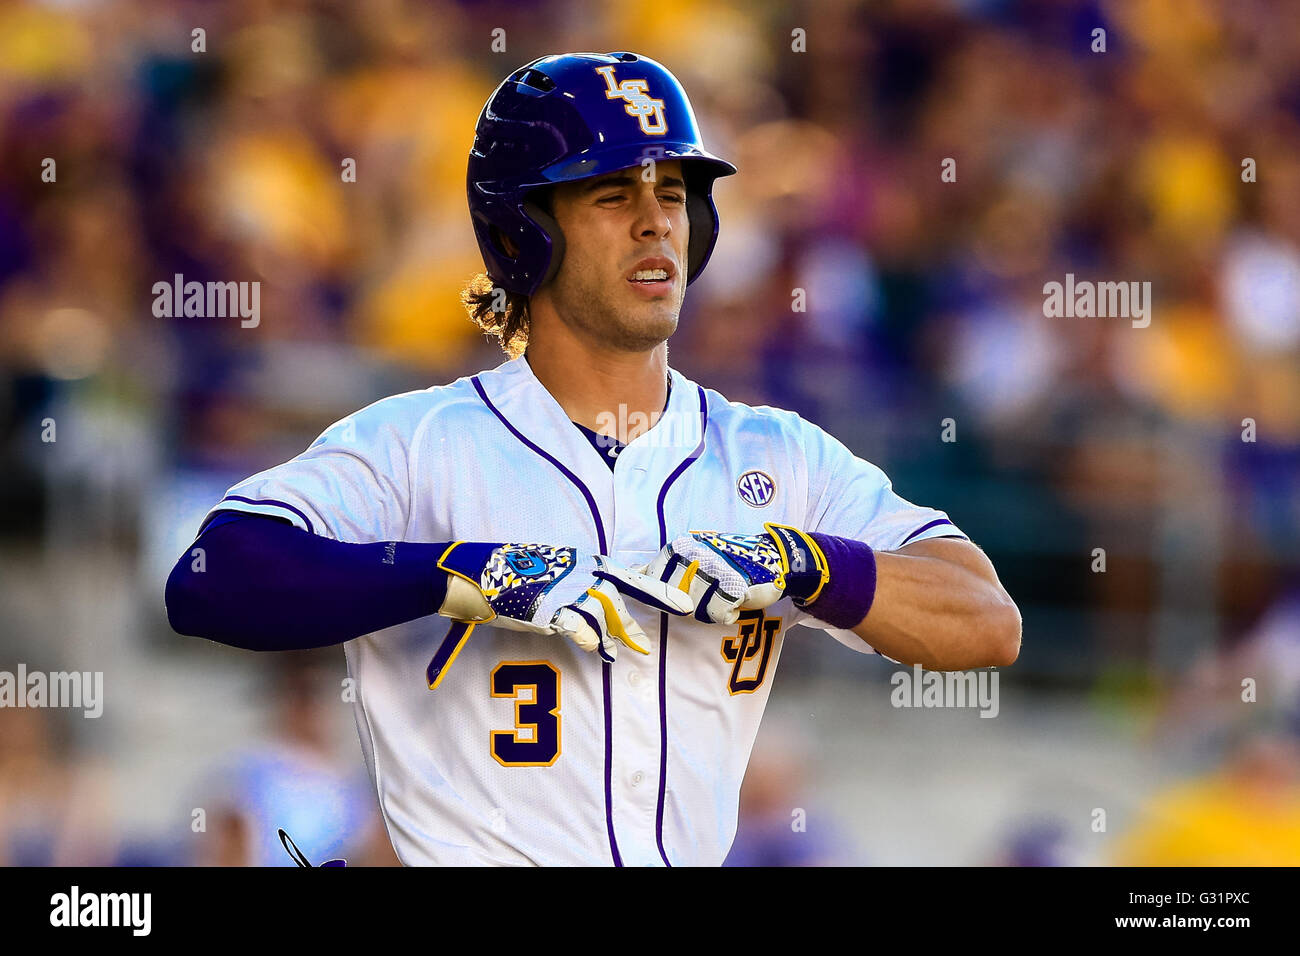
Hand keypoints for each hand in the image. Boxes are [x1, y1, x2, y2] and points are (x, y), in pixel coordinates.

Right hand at [428, 542, 693, 687]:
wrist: (475, 572)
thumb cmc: (510, 572)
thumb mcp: (550, 569)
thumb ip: (575, 583)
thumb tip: (596, 605)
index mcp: (583, 561)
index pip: (628, 575)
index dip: (656, 590)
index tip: (682, 605)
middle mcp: (579, 573)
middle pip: (618, 600)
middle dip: (633, 624)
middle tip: (647, 647)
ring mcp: (566, 590)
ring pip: (602, 617)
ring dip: (611, 638)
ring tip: (616, 654)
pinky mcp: (550, 608)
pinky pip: (579, 627)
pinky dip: (591, 641)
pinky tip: (598, 652)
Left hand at [639, 523, 828, 625]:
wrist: (774, 556)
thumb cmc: (731, 559)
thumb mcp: (695, 553)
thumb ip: (666, 564)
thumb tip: (633, 571)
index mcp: (680, 547)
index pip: (654, 581)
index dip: (666, 594)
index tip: (682, 593)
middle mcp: (693, 555)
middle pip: (674, 600)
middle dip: (691, 603)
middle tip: (710, 593)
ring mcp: (712, 569)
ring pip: (695, 609)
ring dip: (711, 609)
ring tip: (724, 594)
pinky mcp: (732, 585)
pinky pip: (718, 615)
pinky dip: (728, 614)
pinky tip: (737, 600)